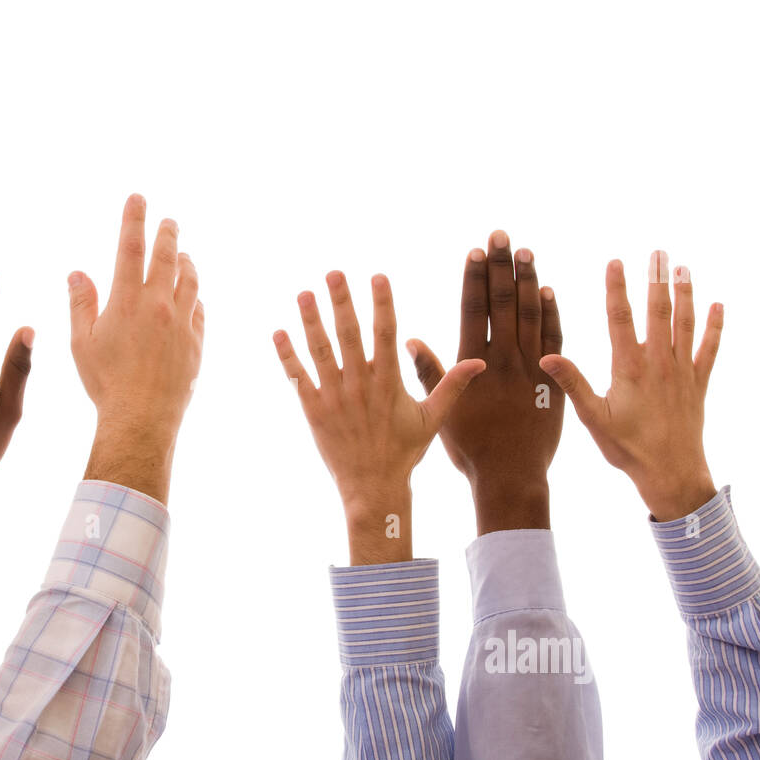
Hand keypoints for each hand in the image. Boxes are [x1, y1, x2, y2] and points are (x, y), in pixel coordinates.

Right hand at [69, 194, 203, 504]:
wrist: (142, 417)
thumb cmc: (105, 383)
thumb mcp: (81, 342)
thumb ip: (81, 303)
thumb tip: (78, 272)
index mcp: (126, 301)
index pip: (130, 248)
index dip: (134, 219)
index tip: (139, 198)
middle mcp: (158, 305)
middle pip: (167, 257)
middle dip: (167, 234)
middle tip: (169, 221)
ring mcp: (182, 323)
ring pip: (190, 281)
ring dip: (187, 263)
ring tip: (184, 254)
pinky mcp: (197, 344)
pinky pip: (200, 311)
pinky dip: (196, 298)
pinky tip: (193, 296)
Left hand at [274, 272, 484, 564]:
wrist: (373, 487)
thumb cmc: (405, 452)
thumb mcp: (433, 418)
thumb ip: (451, 385)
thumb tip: (480, 360)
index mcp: (389, 383)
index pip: (385, 335)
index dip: (381, 304)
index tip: (378, 276)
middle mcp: (360, 386)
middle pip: (348, 336)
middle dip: (341, 302)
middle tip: (333, 272)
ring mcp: (334, 398)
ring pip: (320, 352)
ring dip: (310, 322)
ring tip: (304, 293)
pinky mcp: (313, 411)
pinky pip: (298, 378)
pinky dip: (287, 356)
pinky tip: (279, 332)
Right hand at [409, 232, 564, 534]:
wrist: (512, 476)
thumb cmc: (471, 450)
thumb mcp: (441, 414)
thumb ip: (430, 374)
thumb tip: (411, 341)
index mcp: (476, 365)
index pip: (475, 310)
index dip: (475, 278)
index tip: (476, 250)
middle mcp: (505, 360)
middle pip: (504, 303)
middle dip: (502, 266)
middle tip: (502, 234)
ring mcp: (533, 368)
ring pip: (532, 314)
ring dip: (529, 280)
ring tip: (526, 251)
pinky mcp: (554, 381)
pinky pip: (555, 339)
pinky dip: (553, 313)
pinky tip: (549, 290)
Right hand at [539, 251, 722, 521]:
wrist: (671, 473)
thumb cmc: (628, 449)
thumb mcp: (593, 418)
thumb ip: (572, 384)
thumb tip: (547, 356)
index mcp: (629, 369)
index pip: (620, 319)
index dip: (617, 288)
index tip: (616, 261)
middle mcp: (658, 364)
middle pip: (657, 313)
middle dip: (656, 280)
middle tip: (658, 252)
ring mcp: (681, 372)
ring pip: (685, 324)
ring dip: (685, 294)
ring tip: (683, 267)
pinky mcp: (698, 384)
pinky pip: (709, 350)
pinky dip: (714, 328)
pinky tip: (718, 306)